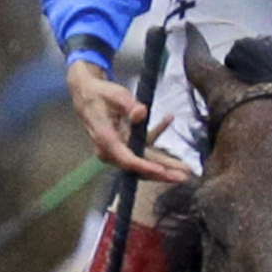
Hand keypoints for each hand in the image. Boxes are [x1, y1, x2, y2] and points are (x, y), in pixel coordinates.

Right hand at [66, 60, 188, 183]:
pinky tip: (169, 118)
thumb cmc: (100, 94)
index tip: (163, 171)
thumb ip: (129, 105)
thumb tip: (142, 113)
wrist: (86, 93)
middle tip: (183, 177)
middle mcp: (110, 149)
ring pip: (142, 160)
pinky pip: (143, 144)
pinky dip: (157, 132)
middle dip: (161, 173)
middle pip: (137, 166)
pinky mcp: (124, 142)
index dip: (146, 167)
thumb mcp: (115, 95)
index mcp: (106, 139)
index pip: (127, 159)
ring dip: (164, 163)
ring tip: (185, 168)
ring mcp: (117, 148)